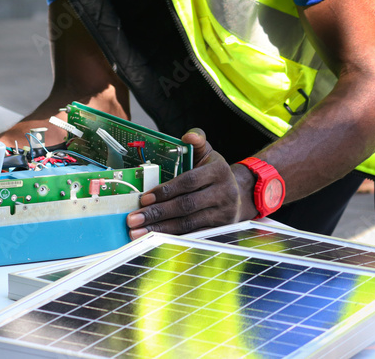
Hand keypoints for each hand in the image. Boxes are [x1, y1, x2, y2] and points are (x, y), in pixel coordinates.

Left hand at [126, 128, 244, 237]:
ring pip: (188, 224)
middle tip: (133, 219)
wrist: (240, 195)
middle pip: (186, 205)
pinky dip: (172, 238)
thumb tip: (189, 135)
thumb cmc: (214, 174)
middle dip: (157, 213)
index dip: (165, 190)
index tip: (144, 198)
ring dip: (160, 229)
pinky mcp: (220, 230)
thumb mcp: (208, 154)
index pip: (188, 181)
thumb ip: (197, 142)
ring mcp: (224, 214)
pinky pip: (193, 235)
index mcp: (218, 172)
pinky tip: (155, 239)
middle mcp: (224, 193)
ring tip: (138, 232)